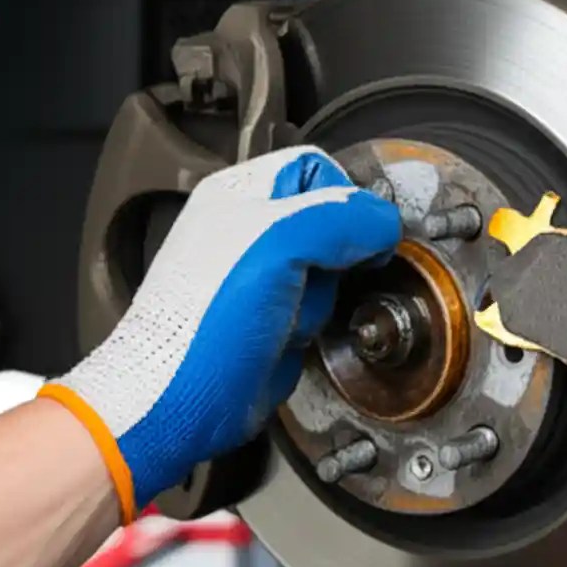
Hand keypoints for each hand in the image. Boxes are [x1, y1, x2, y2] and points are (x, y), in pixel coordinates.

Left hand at [42, 145, 400, 523]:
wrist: (182, 397)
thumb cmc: (203, 319)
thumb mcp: (278, 243)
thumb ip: (340, 218)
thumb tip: (384, 223)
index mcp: (241, 194)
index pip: (319, 168)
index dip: (346, 197)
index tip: (354, 231)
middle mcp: (252, 230)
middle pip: (335, 223)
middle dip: (335, 257)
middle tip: (310, 275)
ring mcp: (264, 277)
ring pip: (334, 271)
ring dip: (321, 298)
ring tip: (288, 314)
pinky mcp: (274, 319)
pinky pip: (322, 309)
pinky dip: (314, 325)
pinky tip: (289, 336)